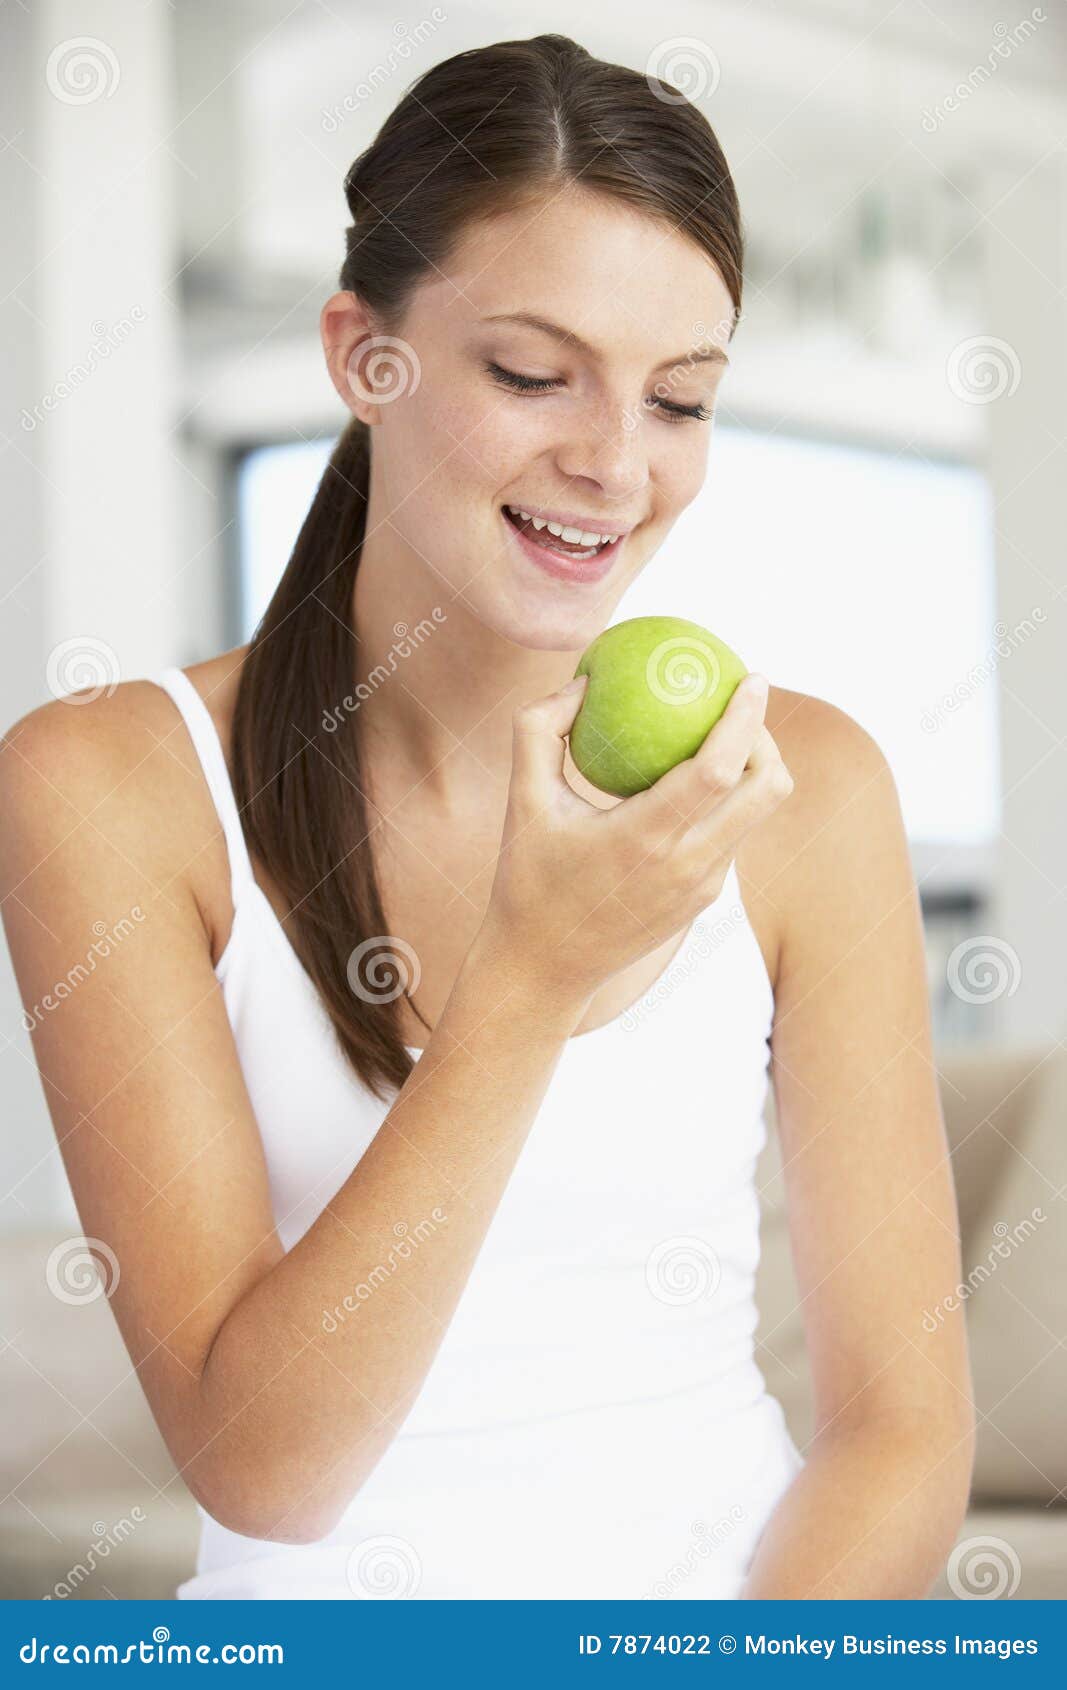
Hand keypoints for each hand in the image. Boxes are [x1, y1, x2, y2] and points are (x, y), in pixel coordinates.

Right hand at [479, 669, 792, 1000]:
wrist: (544, 968)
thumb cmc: (527, 878)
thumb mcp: (521, 801)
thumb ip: (540, 729)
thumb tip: (583, 679)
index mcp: (646, 838)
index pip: (720, 769)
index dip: (746, 719)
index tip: (751, 677)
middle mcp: (687, 865)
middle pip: (768, 790)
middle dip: (768, 738)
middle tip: (743, 704)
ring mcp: (704, 887)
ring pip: (757, 814)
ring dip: (753, 770)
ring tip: (722, 735)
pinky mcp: (705, 899)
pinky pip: (732, 836)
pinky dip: (727, 800)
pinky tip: (697, 780)